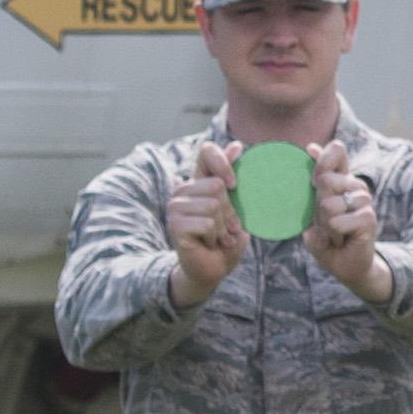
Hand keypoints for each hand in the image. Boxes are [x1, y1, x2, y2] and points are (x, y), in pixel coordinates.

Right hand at [161, 154, 238, 309]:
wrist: (213, 269)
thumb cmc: (226, 237)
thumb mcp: (236, 205)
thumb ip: (233, 177)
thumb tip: (237, 144)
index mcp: (198, 181)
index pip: (206, 151)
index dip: (223, 163)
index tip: (234, 184)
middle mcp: (183, 190)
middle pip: (217, 185)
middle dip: (230, 211)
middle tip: (228, 228)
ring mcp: (175, 207)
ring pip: (213, 205)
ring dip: (224, 227)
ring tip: (219, 237)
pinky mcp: (175, 225)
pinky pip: (207, 223)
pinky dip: (216, 236)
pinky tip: (209, 243)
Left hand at [308, 151, 390, 299]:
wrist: (345, 265)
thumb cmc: (327, 236)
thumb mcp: (314, 208)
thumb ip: (314, 178)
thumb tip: (311, 146)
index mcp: (342, 179)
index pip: (336, 151)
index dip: (323, 159)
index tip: (315, 180)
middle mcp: (356, 185)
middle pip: (324, 180)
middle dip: (316, 207)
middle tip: (326, 222)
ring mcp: (364, 201)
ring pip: (327, 205)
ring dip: (324, 225)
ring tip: (334, 233)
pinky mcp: (368, 218)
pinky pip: (336, 222)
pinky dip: (332, 236)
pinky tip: (342, 240)